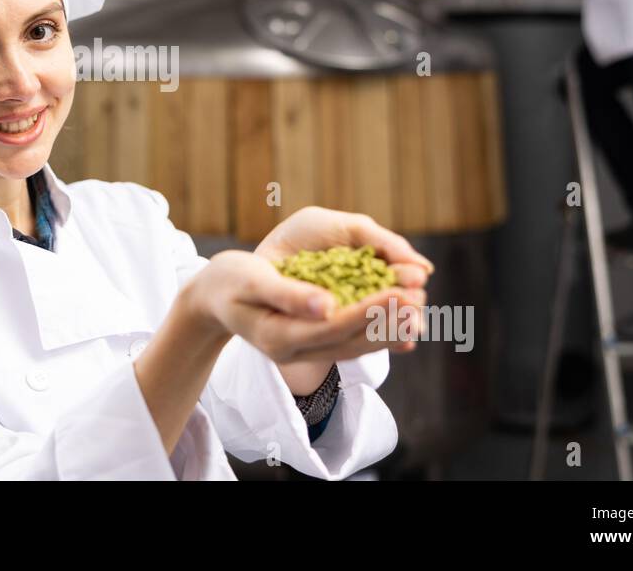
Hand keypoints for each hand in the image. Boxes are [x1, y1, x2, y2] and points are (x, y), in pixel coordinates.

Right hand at [186, 207, 433, 370]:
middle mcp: (294, 351)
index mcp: (279, 337)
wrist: (212, 298)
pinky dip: (376, 330)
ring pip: (355, 344)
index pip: (334, 326)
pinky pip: (350, 340)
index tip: (399, 293)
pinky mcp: (311, 343)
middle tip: (420, 300)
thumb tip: (328, 305)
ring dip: (388, 328)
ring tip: (419, 309)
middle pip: (351, 340)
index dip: (368, 310)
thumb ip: (289, 294)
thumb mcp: (252, 280)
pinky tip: (401, 320)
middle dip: (387, 321)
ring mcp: (303, 352)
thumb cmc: (229, 281)